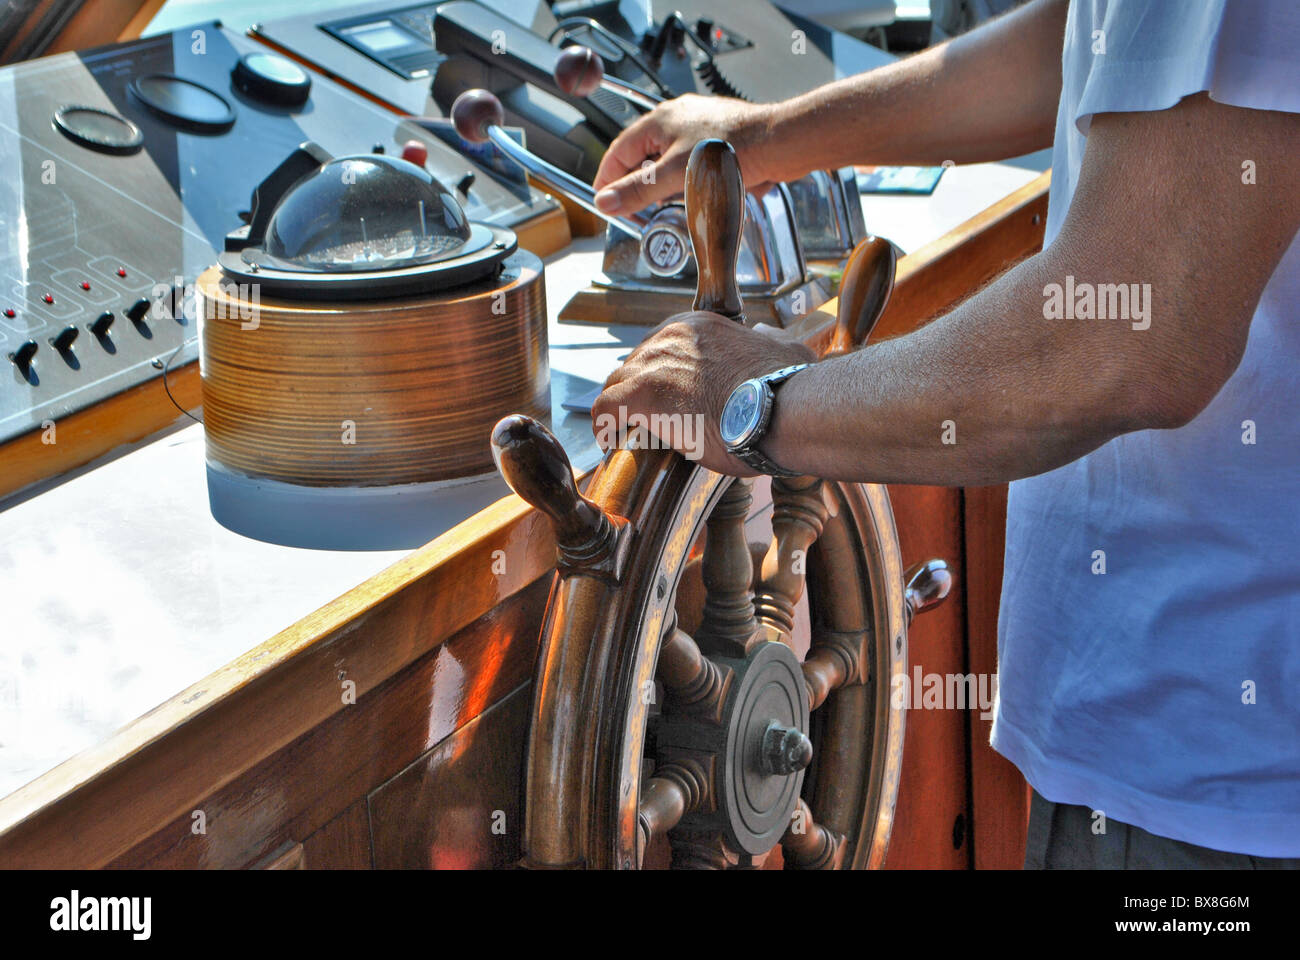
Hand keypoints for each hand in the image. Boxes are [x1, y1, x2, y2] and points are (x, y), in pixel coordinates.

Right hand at [592, 95, 787, 215]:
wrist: (780, 142)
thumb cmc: (734, 148)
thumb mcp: (676, 175)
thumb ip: (639, 190)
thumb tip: (606, 202)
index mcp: (659, 121)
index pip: (618, 152)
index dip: (608, 181)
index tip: (606, 204)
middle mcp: (677, 120)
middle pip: (643, 157)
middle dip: (638, 186)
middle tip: (637, 212)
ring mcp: (699, 128)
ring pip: (668, 161)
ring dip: (664, 186)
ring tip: (667, 207)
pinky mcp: (718, 139)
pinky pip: (692, 162)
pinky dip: (686, 181)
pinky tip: (695, 196)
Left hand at [592, 312, 815, 474]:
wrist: (784, 409)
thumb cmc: (790, 387)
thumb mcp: (782, 349)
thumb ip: (767, 340)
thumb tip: (765, 336)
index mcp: (700, 327)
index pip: (662, 347)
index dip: (660, 375)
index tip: (665, 397)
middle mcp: (672, 337)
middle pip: (636, 363)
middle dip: (638, 390)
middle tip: (647, 418)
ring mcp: (654, 364)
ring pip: (617, 383)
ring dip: (621, 407)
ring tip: (629, 432)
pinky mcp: (642, 395)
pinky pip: (604, 408)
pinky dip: (604, 425)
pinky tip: (610, 441)